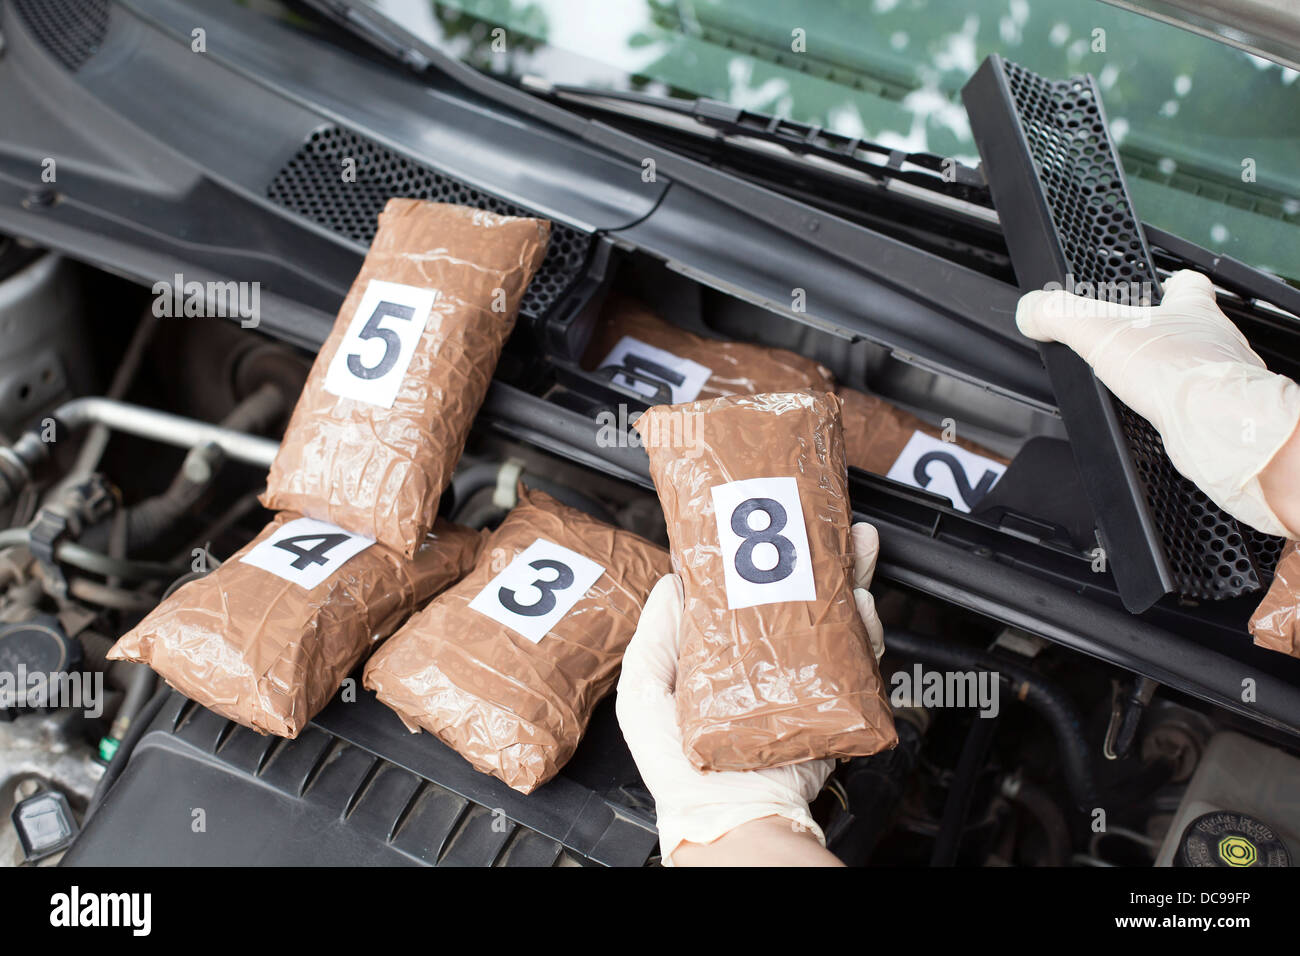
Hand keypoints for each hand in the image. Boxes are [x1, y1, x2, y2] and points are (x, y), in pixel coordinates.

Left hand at [615, 521, 885, 865]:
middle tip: (836, 524)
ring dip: (853, 581)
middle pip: (804, 598)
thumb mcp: (644, 693)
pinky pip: (862, 662)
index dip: (765, 556)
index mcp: (727, 655)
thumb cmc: (679, 768)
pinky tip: (865, 605)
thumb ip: (653, 637)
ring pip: (839, 620)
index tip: (773, 520)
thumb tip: (670, 580)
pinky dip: (869, 629)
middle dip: (825, 556)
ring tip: (857, 551)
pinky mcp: (835, 705)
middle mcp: (770, 662)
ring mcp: (805, 682)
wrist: (729, 817)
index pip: (750, 593)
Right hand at [1016, 270, 1299, 537]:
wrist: (1217, 422)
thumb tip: (1030, 310)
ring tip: (1145, 385)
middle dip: (1166, 334)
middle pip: (1194, 326)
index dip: (1172, 283)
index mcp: (1191, 309)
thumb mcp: (1097, 331)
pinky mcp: (1224, 411)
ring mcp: (1225, 375)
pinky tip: (1164, 417)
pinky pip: (1202, 404)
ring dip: (1176, 374)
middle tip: (1138, 344)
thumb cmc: (1174, 370)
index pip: (1187, 283)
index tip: (1160, 287)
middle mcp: (1216, 338)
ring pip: (1200, 366)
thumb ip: (1060, 316)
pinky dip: (1183, 408)